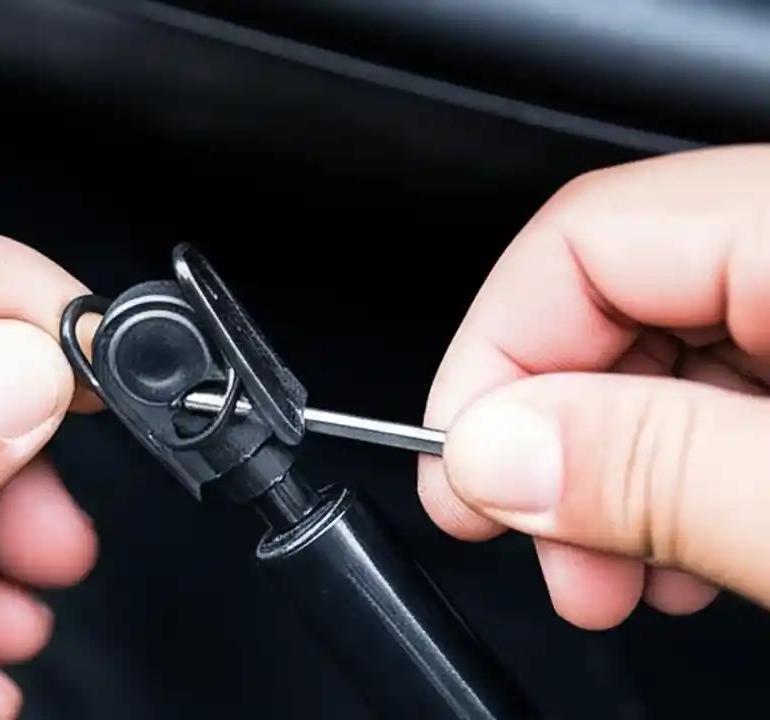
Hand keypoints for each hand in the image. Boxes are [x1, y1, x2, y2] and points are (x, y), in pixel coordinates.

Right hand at [420, 145, 769, 628]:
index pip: (584, 238)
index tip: (458, 473)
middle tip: (541, 552)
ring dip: (616, 474)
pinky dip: (687, 470)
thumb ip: (659, 469)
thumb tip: (493, 451)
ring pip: (668, 350)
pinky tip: (684, 551)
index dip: (491, 360)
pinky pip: (734, 381)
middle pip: (617, 299)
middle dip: (558, 443)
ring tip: (615, 578)